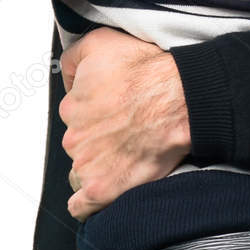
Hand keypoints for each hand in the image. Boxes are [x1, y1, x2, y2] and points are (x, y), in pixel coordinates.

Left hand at [58, 28, 192, 220]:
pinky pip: (82, 206)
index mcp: (72, 107)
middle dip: (97, 139)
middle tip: (126, 132)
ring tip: (123, 158)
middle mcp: (75, 137)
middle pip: (79, 144)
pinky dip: (88, 203)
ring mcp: (88, 165)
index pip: (74, 116)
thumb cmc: (149, 71)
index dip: (95, 112)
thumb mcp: (100, 42)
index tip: (115, 112)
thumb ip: (73, 58)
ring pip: (81, 171)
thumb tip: (67, 76)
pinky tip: (102, 190)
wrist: (182, 98)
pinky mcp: (103, 190)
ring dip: (96, 167)